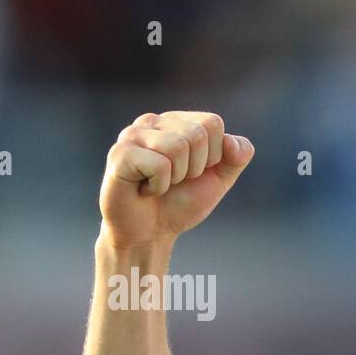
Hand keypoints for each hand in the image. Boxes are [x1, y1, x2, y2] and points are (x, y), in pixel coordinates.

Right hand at [98, 111, 253, 250]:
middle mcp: (152, 121)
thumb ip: (236, 158)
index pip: (213, 123)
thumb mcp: (218, 180)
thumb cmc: (181, 203)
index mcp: (176, 122)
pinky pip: (159, 165)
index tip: (194, 172)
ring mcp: (132, 135)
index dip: (213, 156)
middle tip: (175, 181)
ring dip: (176, 177)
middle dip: (195, 168)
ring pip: (178, 146)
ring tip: (160, 184)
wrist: (150, 233)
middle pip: (197, 133)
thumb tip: (233, 141)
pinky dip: (159, 186)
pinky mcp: (119, 154)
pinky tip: (145, 190)